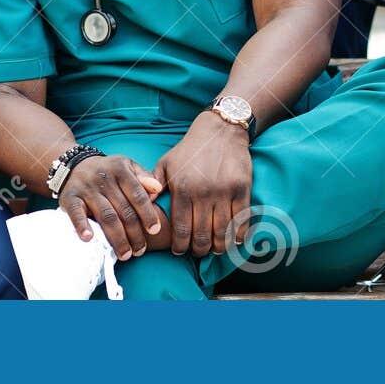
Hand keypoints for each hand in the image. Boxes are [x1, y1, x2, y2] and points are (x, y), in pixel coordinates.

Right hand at [57, 153, 165, 261]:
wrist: (77, 165)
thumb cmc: (109, 172)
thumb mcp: (128, 167)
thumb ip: (144, 177)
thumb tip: (158, 189)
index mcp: (121, 170)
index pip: (137, 195)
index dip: (147, 214)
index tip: (155, 230)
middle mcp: (104, 178)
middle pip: (123, 210)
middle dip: (134, 233)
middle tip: (140, 250)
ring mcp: (86, 188)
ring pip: (106, 216)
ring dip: (117, 238)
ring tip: (125, 254)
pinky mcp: (70, 197)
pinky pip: (76, 213)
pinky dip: (81, 225)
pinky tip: (89, 238)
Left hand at [153, 113, 252, 257]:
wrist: (220, 130)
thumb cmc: (190, 149)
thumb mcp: (166, 163)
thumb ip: (153, 185)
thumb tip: (142, 205)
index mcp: (181, 188)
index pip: (181, 230)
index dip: (180, 247)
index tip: (180, 251)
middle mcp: (202, 192)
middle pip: (201, 235)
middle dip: (199, 250)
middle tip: (197, 253)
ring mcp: (223, 191)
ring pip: (222, 232)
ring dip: (218, 247)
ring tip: (215, 249)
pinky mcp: (242, 188)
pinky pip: (241, 220)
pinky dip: (238, 235)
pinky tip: (234, 240)